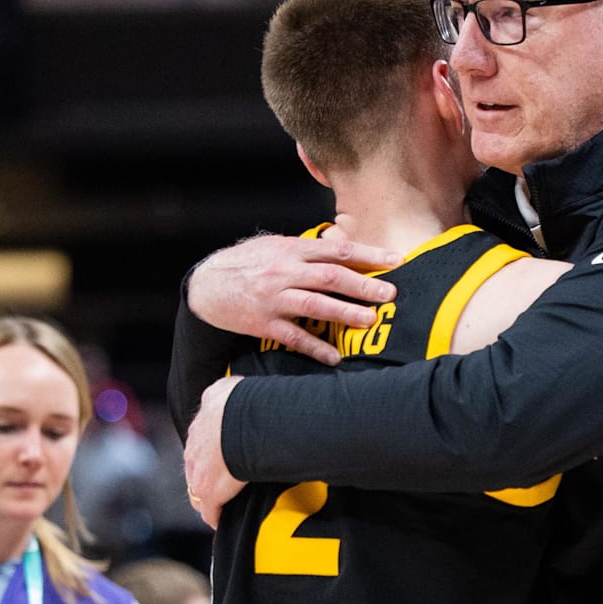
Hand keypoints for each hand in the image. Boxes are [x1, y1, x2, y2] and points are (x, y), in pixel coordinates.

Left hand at [184, 376, 247, 529]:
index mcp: (199, 426)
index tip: (220, 454)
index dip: (210, 450)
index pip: (199, 442)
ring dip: (207, 496)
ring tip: (220, 503)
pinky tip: (221, 520)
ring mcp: (198, 474)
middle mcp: (193, 450)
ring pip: (197, 490)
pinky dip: (214, 516)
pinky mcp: (208, 494)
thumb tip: (225, 390)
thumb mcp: (225, 387)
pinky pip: (209, 511)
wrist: (239, 420)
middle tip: (223, 478)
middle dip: (205, 473)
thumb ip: (221, 392)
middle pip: (195, 466)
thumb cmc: (238, 401)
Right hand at [188, 233, 398, 364]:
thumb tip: (342, 247)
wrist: (206, 285)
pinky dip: (315, 348)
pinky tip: (334, 357)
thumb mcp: (275, 246)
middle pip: (330, 277)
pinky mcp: (263, 324)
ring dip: (344, 313)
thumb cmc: (246, 263)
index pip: (336, 250)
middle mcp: (284, 272)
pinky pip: (293, 337)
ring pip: (314, 305)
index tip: (396, 261)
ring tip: (369, 320)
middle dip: (363, 285)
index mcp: (291, 250)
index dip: (368, 255)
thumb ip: (307, 249)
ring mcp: (274, 299)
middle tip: (390, 294)